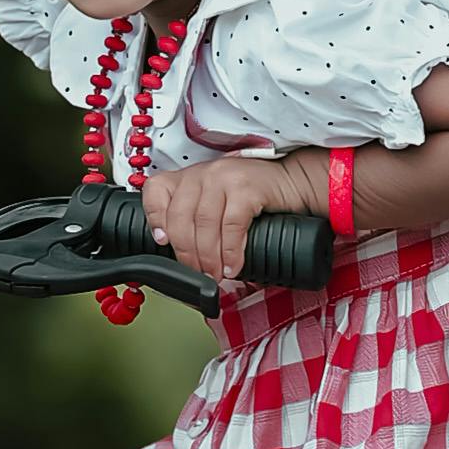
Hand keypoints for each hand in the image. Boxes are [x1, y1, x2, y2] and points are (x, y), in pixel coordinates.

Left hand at [132, 149, 331, 287]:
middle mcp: (202, 173)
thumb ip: (196, 220)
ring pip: (204, 224)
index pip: (155, 191)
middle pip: (180, 217)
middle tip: (197, 273)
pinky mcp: (246, 187)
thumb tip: (182, 259)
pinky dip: (231, 252)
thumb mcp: (217, 203)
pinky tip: (234, 266)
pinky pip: (231, 226)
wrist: (294, 183)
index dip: (154, 219)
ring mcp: (224, 177)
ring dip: (209, 258)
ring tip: (216, 275)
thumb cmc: (254, 197)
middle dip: (186, 253)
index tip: (163, 242)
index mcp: (189, 177)